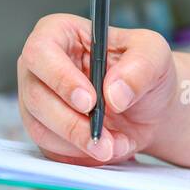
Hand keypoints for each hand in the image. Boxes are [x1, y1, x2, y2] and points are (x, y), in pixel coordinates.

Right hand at [17, 14, 179, 165]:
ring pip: (39, 128)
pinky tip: (105, 149)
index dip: (60, 78)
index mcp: (58, 34)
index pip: (40, 51)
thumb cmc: (144, 70)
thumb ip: (140, 67)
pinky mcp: (44, 130)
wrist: (149, 106)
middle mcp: (39, 68)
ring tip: (113, 145)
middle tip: (103, 137)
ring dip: (77, 143)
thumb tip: (113, 93)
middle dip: (71, 123)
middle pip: (35, 96)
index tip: (89, 101)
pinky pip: (50, 149)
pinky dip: (80, 155)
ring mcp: (37, 102)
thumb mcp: (154, 54)